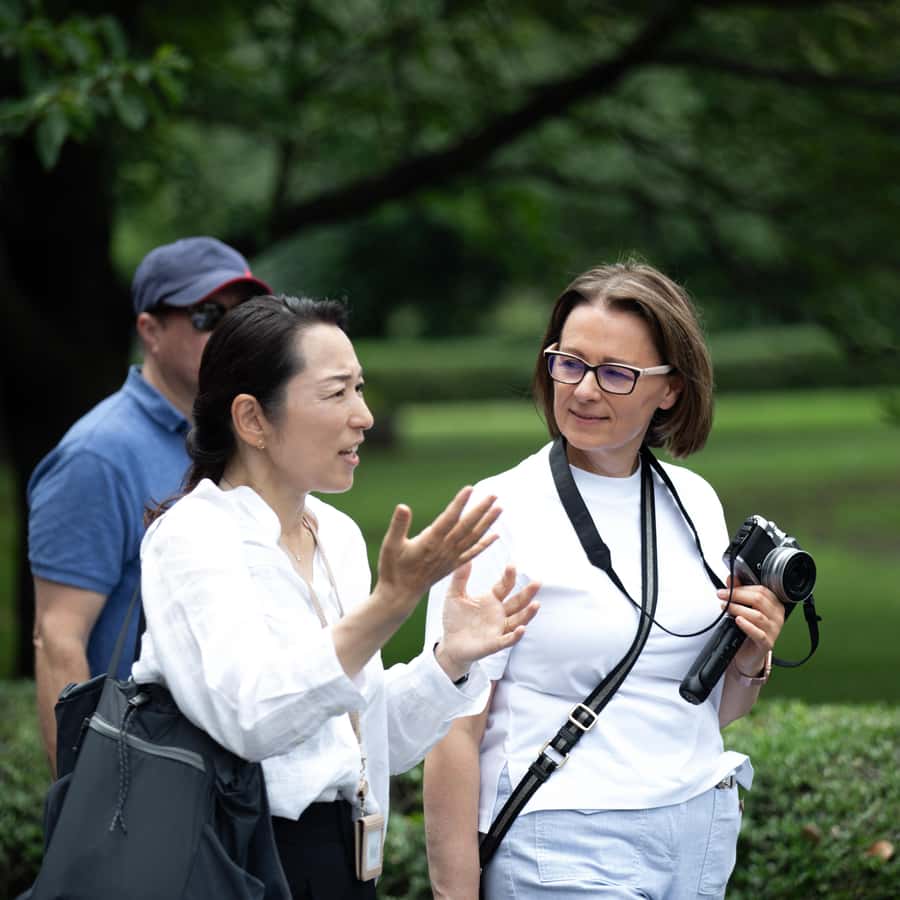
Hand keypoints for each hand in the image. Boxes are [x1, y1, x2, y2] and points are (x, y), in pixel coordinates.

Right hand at [375, 487, 500, 619]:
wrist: (400, 595)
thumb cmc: (393, 569)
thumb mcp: (390, 545)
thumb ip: (398, 525)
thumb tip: (403, 506)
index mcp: (430, 542)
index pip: (449, 518)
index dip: (460, 503)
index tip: (470, 489)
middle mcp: (445, 549)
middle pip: (467, 526)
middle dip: (481, 510)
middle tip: (494, 495)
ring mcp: (451, 558)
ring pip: (474, 538)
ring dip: (488, 523)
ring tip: (499, 509)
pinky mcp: (453, 565)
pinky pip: (473, 553)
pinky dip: (485, 544)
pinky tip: (496, 535)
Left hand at [436, 563, 540, 679]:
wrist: (449, 644)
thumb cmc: (454, 619)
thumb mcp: (454, 595)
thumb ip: (459, 578)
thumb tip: (464, 557)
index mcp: (492, 599)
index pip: (505, 586)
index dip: (509, 576)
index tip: (512, 565)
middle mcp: (499, 613)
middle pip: (518, 602)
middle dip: (528, 592)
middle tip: (538, 582)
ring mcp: (499, 628)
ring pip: (519, 620)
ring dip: (528, 613)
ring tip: (536, 604)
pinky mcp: (495, 643)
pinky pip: (508, 639)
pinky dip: (516, 635)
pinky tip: (522, 629)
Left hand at [718, 577, 784, 676]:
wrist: (748, 653)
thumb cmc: (747, 629)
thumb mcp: (743, 608)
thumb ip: (739, 592)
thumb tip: (731, 578)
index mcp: (774, 605)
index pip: (762, 590)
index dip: (742, 587)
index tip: (726, 588)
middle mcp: (777, 617)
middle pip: (759, 600)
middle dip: (737, 595)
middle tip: (722, 596)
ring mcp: (774, 631)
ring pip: (757, 615)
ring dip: (738, 609)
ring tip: (726, 607)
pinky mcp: (767, 643)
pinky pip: (759, 633)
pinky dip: (747, 626)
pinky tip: (738, 620)